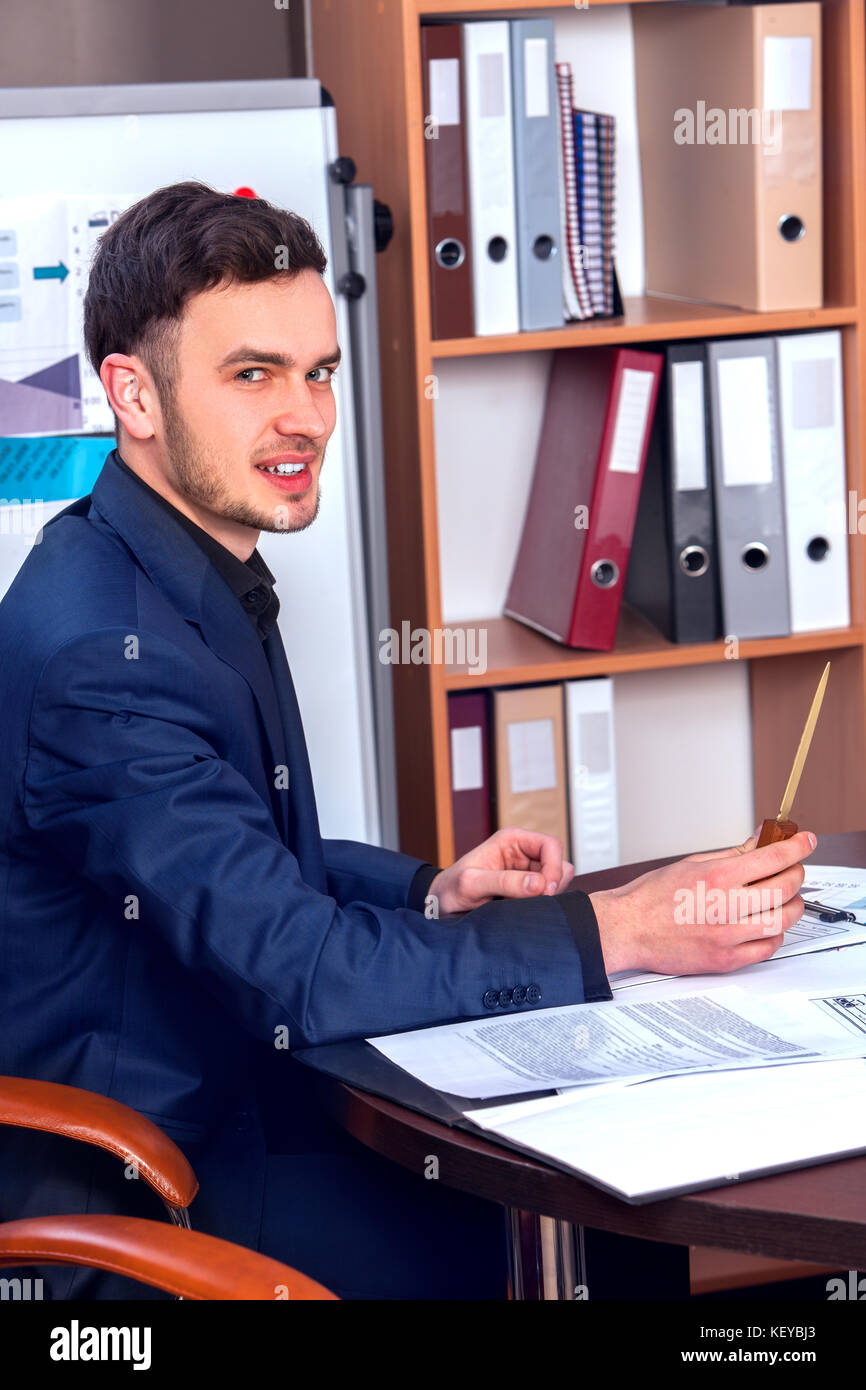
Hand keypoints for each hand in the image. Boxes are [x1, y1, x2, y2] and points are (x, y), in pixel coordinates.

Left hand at [428, 827, 573, 914]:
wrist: (440, 905)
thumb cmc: (450, 889)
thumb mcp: (471, 884)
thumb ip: (504, 882)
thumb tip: (539, 884)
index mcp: (512, 840)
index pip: (551, 845)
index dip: (554, 867)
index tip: (546, 891)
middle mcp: (523, 853)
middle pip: (559, 865)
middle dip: (550, 885)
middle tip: (528, 902)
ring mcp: (526, 872)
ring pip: (555, 882)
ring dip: (543, 897)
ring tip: (515, 905)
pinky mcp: (526, 889)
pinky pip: (545, 897)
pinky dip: (537, 905)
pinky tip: (516, 909)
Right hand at [589, 828, 815, 976]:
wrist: (628, 929)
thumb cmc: (652, 897)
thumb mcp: (692, 863)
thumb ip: (733, 854)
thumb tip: (760, 841)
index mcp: (717, 876)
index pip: (774, 857)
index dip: (798, 846)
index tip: (806, 841)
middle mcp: (725, 906)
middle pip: (786, 887)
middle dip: (798, 873)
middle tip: (794, 868)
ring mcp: (727, 936)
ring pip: (784, 920)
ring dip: (793, 905)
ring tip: (786, 898)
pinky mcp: (725, 960)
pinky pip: (768, 948)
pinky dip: (776, 935)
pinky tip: (768, 924)